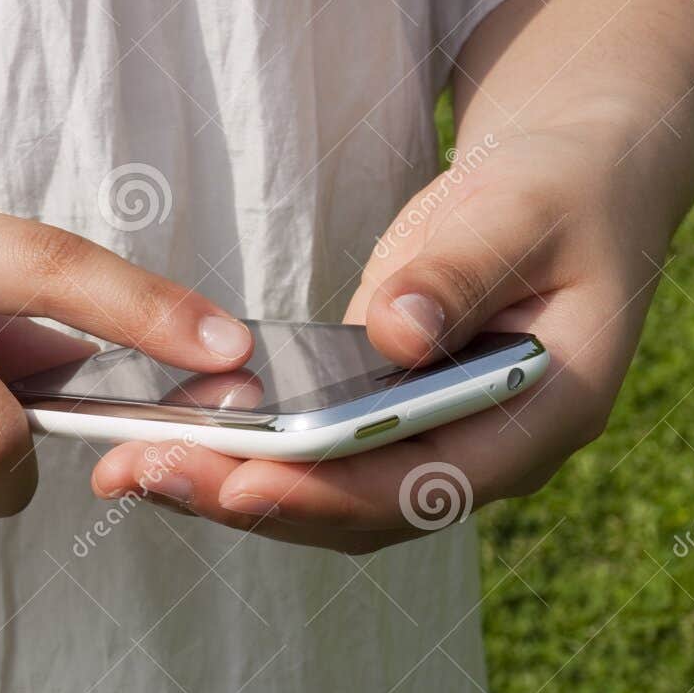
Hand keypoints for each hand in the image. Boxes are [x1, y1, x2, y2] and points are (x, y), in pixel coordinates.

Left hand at [90, 126, 669, 551]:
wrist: (567, 183)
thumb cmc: (557, 189)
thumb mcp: (523, 212)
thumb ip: (461, 273)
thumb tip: (395, 336)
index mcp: (545, 415)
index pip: (430, 483)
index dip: (335, 492)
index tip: (243, 484)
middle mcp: (484, 451)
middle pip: (360, 509)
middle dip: (249, 499)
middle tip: (143, 474)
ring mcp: (431, 444)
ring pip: (326, 499)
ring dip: (226, 489)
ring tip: (126, 468)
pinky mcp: (384, 420)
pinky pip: (312, 460)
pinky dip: (242, 456)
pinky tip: (164, 438)